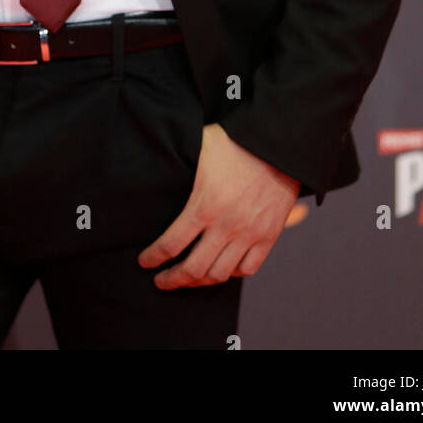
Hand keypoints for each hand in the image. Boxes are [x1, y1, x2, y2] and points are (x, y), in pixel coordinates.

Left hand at [137, 122, 300, 287]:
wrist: (278, 144)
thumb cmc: (237, 140)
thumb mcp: (200, 146)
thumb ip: (180, 160)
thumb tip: (158, 161)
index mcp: (204, 204)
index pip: (170, 244)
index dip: (153, 257)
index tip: (145, 261)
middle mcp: (226, 225)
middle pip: (193, 268)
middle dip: (172, 278)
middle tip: (162, 280)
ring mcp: (249, 233)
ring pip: (219, 274)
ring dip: (199, 282)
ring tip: (188, 278)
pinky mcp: (268, 236)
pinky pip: (248, 268)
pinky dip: (232, 273)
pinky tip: (221, 267)